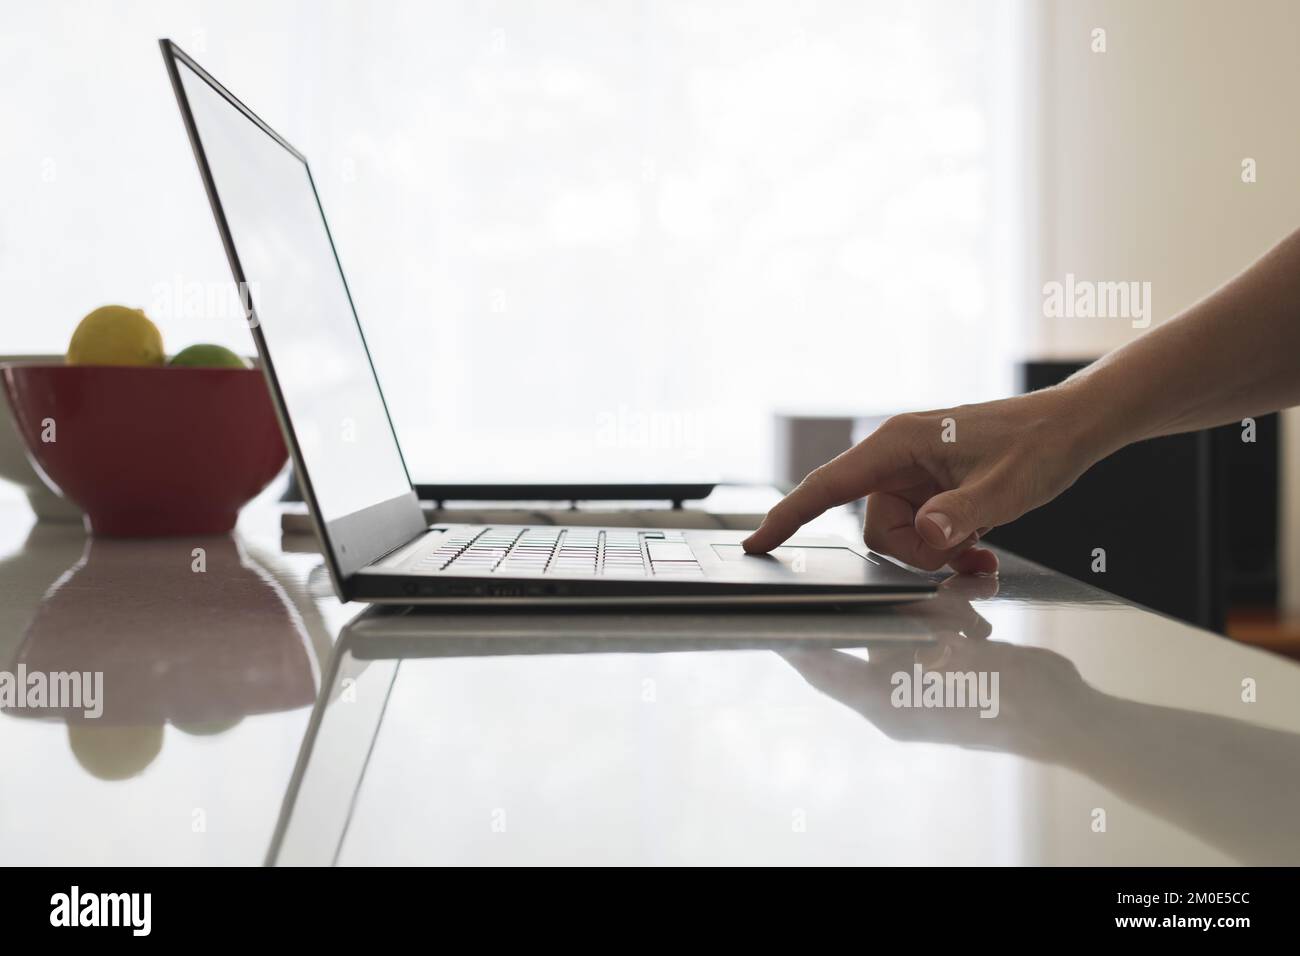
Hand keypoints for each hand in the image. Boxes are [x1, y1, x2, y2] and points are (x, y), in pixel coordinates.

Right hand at [744, 386, 1103, 572]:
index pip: (828, 486)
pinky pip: (921, 532)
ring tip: (981, 548)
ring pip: (898, 536)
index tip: (756, 544)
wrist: (1072, 427)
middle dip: (913, 551)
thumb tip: (925, 536)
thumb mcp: (1006, 487)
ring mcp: (914, 475)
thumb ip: (961, 515)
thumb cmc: (1039, 443)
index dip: (788, 517)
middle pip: (873, 526)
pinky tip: (982, 551)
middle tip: (962, 550)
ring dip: (937, 553)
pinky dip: (947, 549)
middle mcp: (898, 458)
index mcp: (899, 443)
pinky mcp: (932, 490)